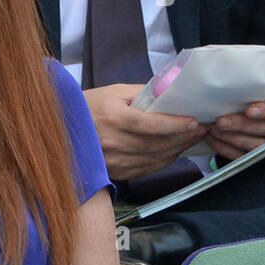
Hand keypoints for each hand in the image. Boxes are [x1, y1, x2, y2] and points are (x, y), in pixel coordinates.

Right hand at [83, 84, 206, 178]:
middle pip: (157, 144)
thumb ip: (144, 94)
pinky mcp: (114, 172)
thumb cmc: (89, 106)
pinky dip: (164, 160)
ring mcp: (112, 160)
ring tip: (191, 139)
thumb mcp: (114, 92)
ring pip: (155, 158)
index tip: (194, 122)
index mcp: (113, 118)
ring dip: (178, 150)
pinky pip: (146, 169)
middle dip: (184, 137)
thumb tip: (173, 97)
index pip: (152, 125)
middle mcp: (112, 142)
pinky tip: (173, 151)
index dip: (176, 125)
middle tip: (201, 129)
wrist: (62, 128)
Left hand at [206, 88, 264, 159]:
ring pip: (256, 145)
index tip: (249, 110)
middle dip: (241, 126)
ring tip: (213, 129)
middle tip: (220, 121)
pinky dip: (225, 148)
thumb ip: (248, 89)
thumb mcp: (258, 90)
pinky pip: (243, 156)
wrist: (259, 112)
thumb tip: (223, 85)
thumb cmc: (256, 98)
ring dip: (231, 138)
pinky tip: (211, 139)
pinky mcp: (258, 156)